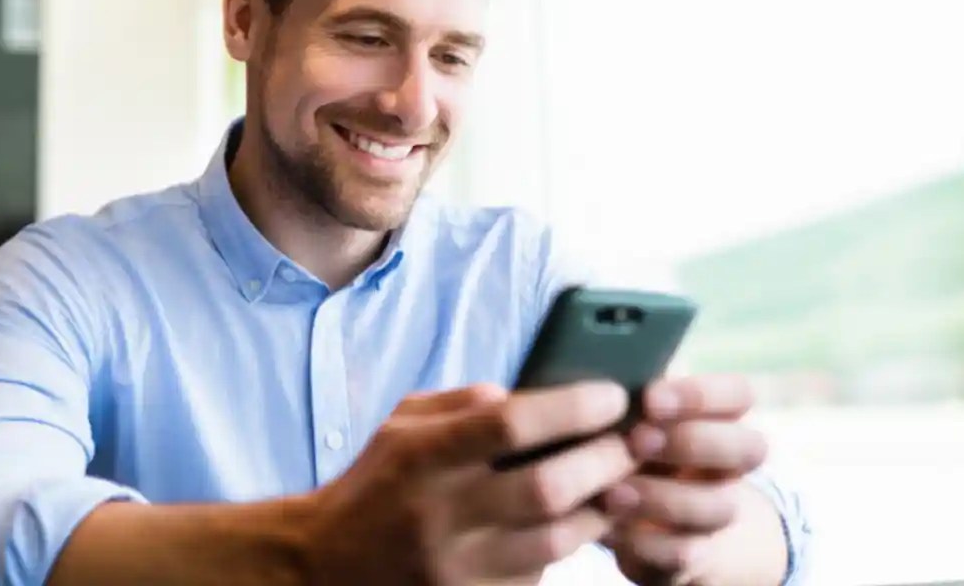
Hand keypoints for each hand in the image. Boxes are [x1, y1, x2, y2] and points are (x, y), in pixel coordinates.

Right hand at [301, 381, 634, 584]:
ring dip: (601, 508)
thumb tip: (527, 396)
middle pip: (546, 488)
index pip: (509, 424)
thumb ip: (462, 402)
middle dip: (605, 460)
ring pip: (556, 541)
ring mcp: (456, 567)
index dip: (572, 407)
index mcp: (422, 457)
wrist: (327, 565)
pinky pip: (540, 575)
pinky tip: (582, 521)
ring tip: (622, 481)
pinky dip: (569, 546)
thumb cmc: (378, 482)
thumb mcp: (403, 424)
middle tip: (637, 440)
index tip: (613, 394)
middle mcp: (439, 514)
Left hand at [600, 375, 769, 585]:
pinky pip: (685, 554)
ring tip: (610, 489)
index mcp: (715, 419)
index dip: (703, 394)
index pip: (739, 394)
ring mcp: (714, 512)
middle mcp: (726, 465)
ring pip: (718, 506)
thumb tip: (590, 375)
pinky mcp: (691, 556)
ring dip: (664, 496)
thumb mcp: (624, 418)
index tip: (650, 397)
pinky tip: (610, 527)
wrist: (634, 518)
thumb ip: (623, 397)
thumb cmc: (620, 447)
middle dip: (691, 442)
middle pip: (748, 447)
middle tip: (637, 440)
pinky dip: (646, 542)